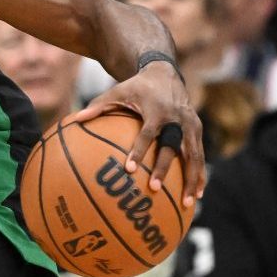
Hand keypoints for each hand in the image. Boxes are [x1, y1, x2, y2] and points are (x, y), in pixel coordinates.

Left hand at [74, 61, 205, 206]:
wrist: (165, 73)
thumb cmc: (137, 87)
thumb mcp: (117, 91)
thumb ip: (98, 105)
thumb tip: (75, 118)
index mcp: (156, 111)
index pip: (147, 134)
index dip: (139, 151)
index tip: (129, 169)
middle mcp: (176, 118)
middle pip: (172, 146)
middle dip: (164, 168)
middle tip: (154, 188)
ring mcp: (190, 125)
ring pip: (193, 155)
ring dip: (192, 179)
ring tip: (187, 203)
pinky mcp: (197, 129)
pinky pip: (200, 155)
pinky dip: (200, 174)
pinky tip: (197, 194)